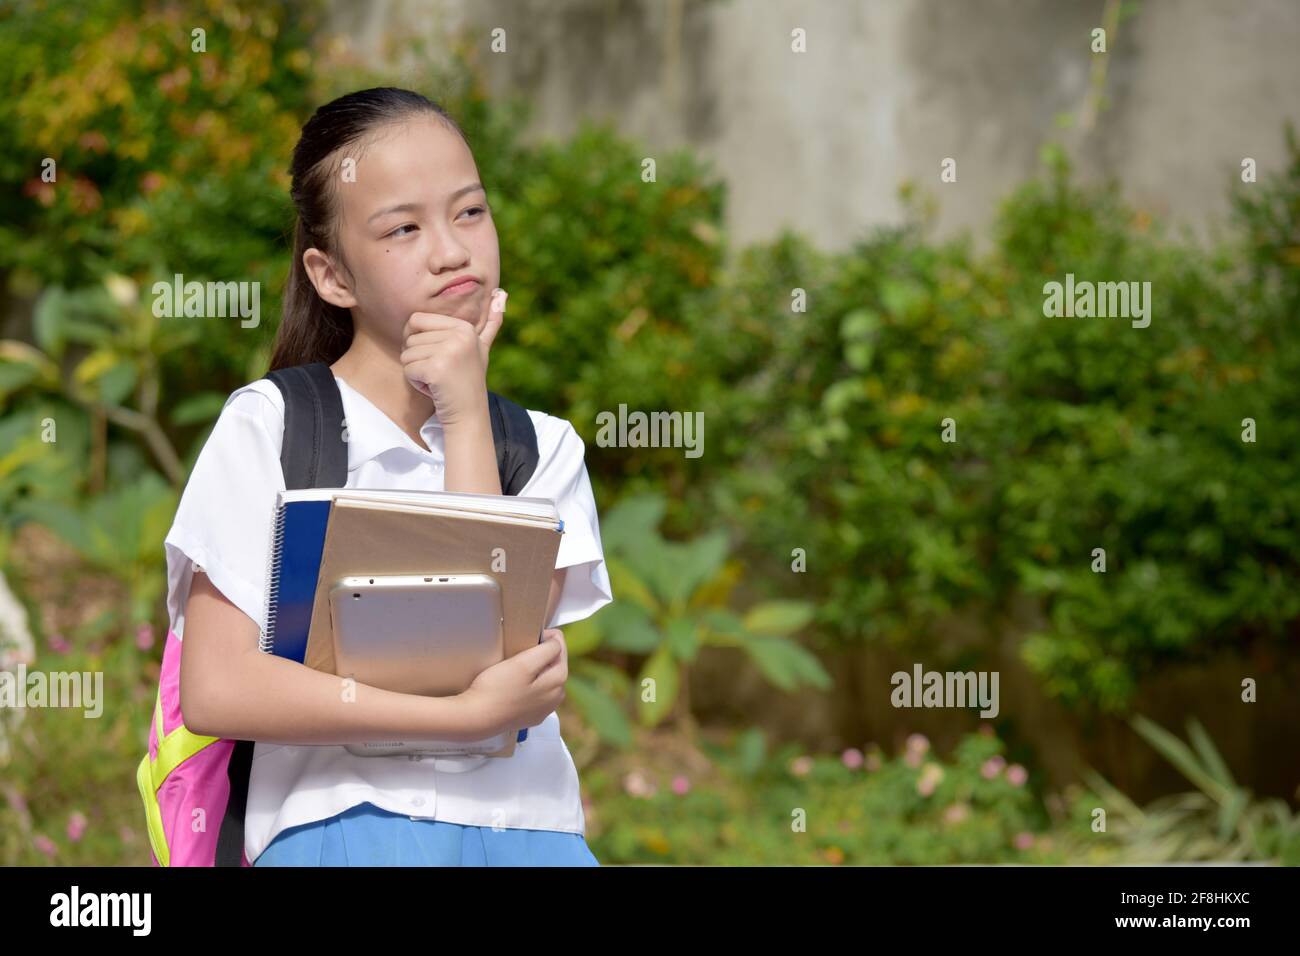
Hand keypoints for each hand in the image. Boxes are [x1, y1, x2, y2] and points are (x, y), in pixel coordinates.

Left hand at [401, 287, 506, 426]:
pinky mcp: (437, 369)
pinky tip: (435, 389)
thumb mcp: (481, 348)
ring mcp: (449, 352)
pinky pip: (408, 370)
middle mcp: (459, 335)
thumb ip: (491, 323)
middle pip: (410, 338)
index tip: (440, 357)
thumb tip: (502, 293)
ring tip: (439, 380)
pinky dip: (416, 383)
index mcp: (464, 326)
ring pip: (407, 355)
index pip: (416, 320)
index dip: (420, 342)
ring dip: (417, 372)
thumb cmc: (469, 380)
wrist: (470, 414)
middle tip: (441, 372)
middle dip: (418, 359)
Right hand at [461, 627, 566, 736]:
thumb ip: (547, 650)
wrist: (476, 719)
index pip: (560, 646)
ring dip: (535, 668)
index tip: (528, 637)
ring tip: (516, 666)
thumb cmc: (496, 690)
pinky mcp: (531, 715)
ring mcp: (544, 708)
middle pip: (554, 663)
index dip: (545, 636)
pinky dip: (528, 684)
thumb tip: (556, 642)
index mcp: (558, 681)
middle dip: (541, 653)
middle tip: (520, 650)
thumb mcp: (523, 663)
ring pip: (545, 678)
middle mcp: (556, 696)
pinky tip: (514, 684)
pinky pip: (535, 692)